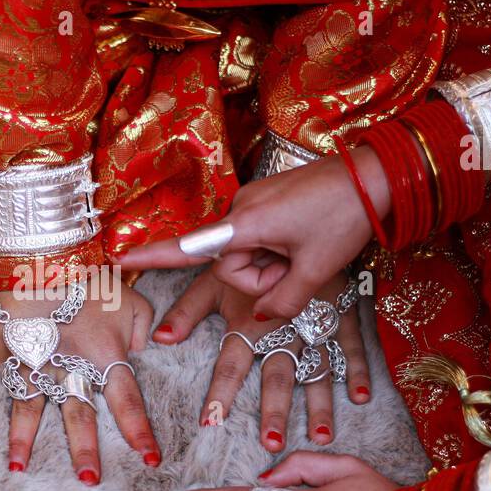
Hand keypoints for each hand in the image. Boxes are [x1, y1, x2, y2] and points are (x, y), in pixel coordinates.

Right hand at [0, 276, 158, 481]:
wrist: (45, 252)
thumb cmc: (93, 274)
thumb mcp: (132, 298)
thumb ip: (144, 328)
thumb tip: (141, 349)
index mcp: (106, 357)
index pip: (127, 405)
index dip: (140, 435)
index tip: (151, 461)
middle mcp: (70, 367)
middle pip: (79, 417)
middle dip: (84, 452)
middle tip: (88, 481)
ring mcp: (34, 360)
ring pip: (29, 408)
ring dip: (23, 440)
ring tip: (18, 468)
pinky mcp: (6, 347)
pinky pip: (3, 369)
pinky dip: (1, 376)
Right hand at [116, 149, 389, 319]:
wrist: (373, 176)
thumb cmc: (344, 219)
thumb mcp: (317, 270)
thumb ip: (283, 301)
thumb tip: (259, 315)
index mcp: (246, 224)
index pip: (190, 247)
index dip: (152, 256)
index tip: (116, 257)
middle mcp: (240, 208)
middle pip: (231, 263)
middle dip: (262, 276)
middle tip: (299, 266)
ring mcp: (252, 202)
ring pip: (247, 252)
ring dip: (274, 262)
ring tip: (307, 247)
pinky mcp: (265, 201)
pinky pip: (259, 237)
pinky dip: (278, 247)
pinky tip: (304, 237)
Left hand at [154, 270, 370, 449]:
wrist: (296, 221)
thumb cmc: (248, 257)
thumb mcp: (214, 281)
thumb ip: (187, 311)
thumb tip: (160, 338)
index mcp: (249, 322)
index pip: (231, 363)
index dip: (220, 392)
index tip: (211, 423)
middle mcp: (282, 329)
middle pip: (277, 375)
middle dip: (274, 409)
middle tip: (270, 443)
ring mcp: (314, 323)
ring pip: (316, 368)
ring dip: (319, 403)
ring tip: (320, 437)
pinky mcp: (341, 314)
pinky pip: (351, 344)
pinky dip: (358, 370)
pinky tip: (362, 397)